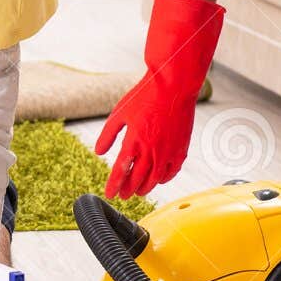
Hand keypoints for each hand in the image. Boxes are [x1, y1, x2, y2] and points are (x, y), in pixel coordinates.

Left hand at [95, 0, 224, 199]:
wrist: (173, 85)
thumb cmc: (145, 95)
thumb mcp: (119, 113)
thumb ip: (108, 135)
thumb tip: (99, 152)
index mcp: (134, 141)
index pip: (121, 171)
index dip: (114, 185)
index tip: (109, 193)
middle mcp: (152, 150)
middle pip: (138, 179)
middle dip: (128, 189)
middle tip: (123, 195)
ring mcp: (168, 151)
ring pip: (155, 179)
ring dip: (145, 187)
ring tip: (138, 192)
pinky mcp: (181, 148)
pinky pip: (172, 171)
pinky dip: (164, 179)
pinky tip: (159, 180)